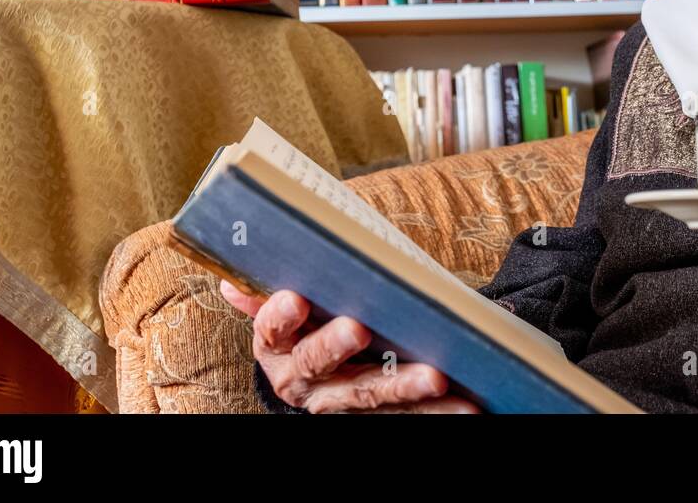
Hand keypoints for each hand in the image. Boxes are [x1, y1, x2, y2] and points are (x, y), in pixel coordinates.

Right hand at [220, 282, 479, 412]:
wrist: (328, 372)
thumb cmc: (310, 325)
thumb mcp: (285, 311)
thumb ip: (264, 295)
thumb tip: (230, 282)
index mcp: (278, 350)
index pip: (270, 333)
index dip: (279, 317)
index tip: (295, 297)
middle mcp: (305, 382)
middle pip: (317, 366)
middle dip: (335, 346)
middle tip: (358, 327)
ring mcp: (343, 402)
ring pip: (370, 396)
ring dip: (403, 387)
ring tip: (435, 378)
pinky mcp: (379, 415)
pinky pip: (408, 415)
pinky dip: (439, 412)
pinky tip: (467, 406)